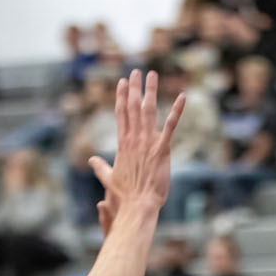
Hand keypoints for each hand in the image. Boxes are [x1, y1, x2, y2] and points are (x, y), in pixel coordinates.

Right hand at [88, 69, 185, 227]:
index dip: (121, 96)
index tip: (122, 82)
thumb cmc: (125, 195)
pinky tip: (182, 97)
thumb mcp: (109, 178)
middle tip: (136, 71)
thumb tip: (92, 160)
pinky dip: (177, 110)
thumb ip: (100, 167)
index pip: (121, 114)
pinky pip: (171, 125)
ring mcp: (148, 142)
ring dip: (150, 91)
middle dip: (134, 88)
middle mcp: (134, 138)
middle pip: (132, 107)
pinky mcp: (162, 149)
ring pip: (148, 110)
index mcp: (123, 143)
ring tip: (152, 74)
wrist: (138, 204)